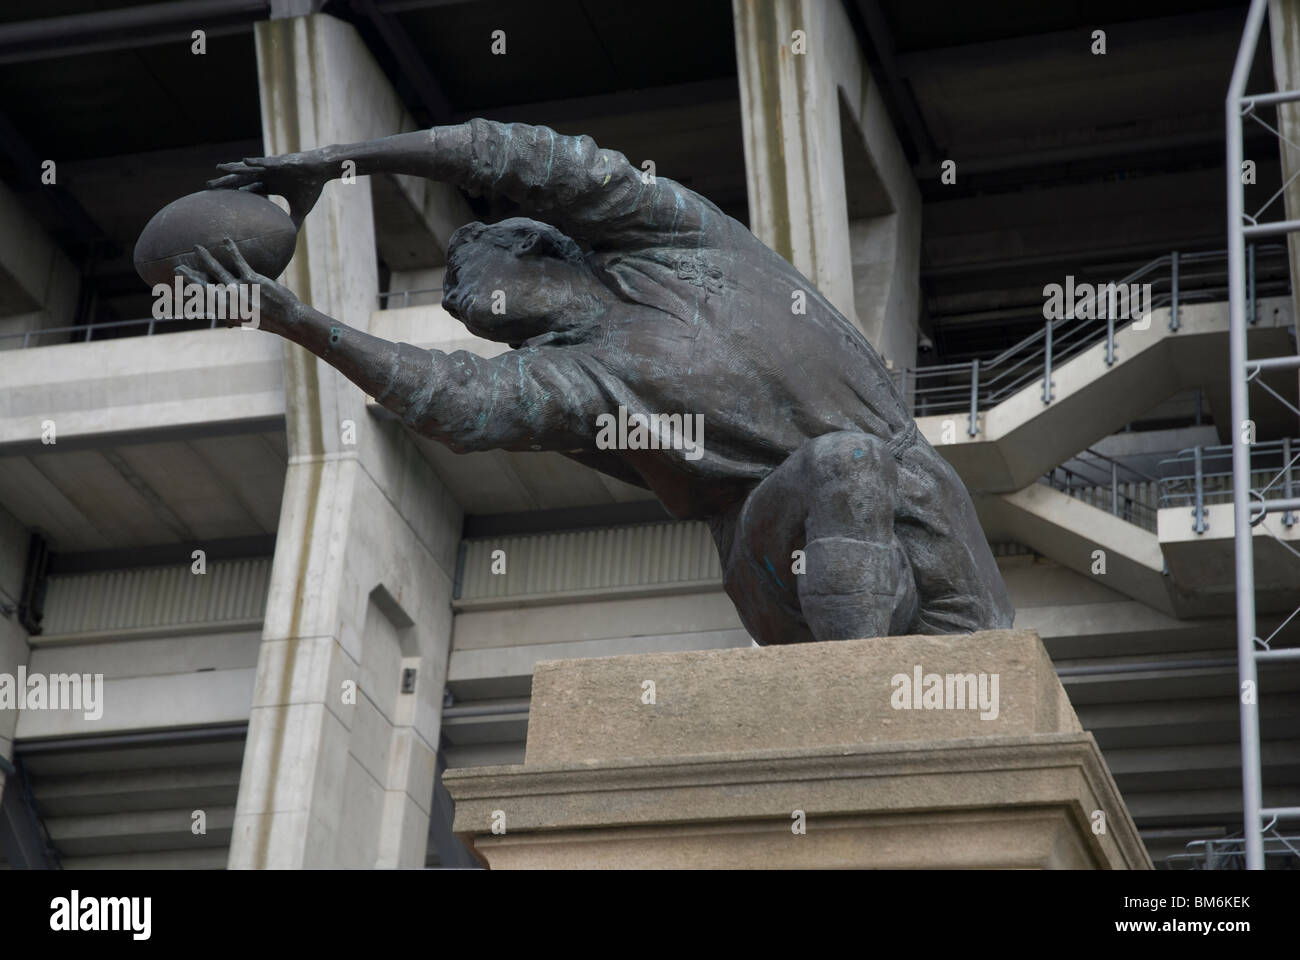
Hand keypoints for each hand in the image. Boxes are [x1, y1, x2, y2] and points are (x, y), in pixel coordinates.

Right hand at [174, 239, 304, 335]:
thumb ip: (236, 319)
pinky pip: (238, 261)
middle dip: (189, 276)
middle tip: (177, 267)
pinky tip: (225, 239)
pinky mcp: (251, 280)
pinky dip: (231, 249)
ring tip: (197, 248)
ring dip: (205, 257)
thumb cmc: (269, 320)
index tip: (178, 283)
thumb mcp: (248, 321)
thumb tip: (228, 324)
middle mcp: (229, 300)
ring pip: (216, 270)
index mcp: (227, 311)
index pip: (203, 298)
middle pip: (203, 285)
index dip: (190, 290)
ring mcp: (238, 289)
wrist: (288, 319)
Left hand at [207, 148, 336, 226]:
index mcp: (270, 185)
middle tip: (208, 186)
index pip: (247, 189)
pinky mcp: (281, 162)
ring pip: (249, 169)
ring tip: (219, 168)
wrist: (323, 170)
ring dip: (234, 169)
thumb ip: (293, 222)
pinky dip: (256, 162)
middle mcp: (266, 175)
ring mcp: (272, 167)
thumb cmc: (312, 187)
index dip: (234, 194)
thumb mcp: (301, 210)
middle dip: (226, 182)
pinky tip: (244, 162)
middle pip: (242, 179)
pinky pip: (266, 162)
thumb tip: (290, 239)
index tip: (219, 200)